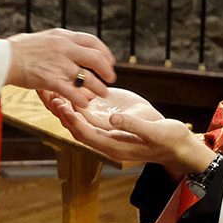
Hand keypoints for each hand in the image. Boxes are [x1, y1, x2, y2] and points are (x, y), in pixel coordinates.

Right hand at [5, 28, 115, 108]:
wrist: (2, 58)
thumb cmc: (18, 49)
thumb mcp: (42, 38)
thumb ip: (59, 42)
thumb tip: (70, 45)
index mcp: (62, 37)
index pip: (92, 42)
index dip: (105, 52)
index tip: (109, 61)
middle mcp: (64, 49)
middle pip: (96, 59)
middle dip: (107, 70)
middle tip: (111, 78)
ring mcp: (59, 65)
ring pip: (88, 78)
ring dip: (99, 88)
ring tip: (103, 94)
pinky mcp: (51, 80)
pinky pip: (73, 93)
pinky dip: (81, 100)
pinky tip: (84, 104)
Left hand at [44, 91, 212, 171]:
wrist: (176, 140)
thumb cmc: (168, 139)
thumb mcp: (155, 133)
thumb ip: (133, 125)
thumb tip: (113, 119)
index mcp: (112, 145)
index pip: (85, 134)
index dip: (72, 121)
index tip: (62, 107)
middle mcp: (103, 136)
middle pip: (74, 124)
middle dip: (59, 110)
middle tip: (47, 92)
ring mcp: (104, 124)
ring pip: (77, 113)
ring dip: (62, 99)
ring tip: (47, 83)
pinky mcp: (108, 112)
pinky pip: (88, 105)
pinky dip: (75, 92)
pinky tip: (66, 77)